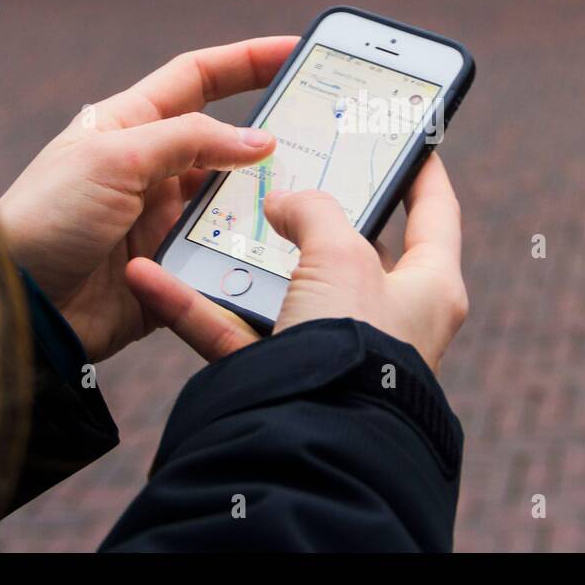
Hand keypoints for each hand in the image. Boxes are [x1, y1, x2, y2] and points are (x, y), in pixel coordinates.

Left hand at [0, 36, 297, 361]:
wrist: (18, 307)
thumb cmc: (44, 218)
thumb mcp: (114, 159)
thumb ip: (189, 140)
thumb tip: (259, 139)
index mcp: (129, 125)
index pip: (200, 78)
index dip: (248, 61)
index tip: (295, 51)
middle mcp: (150, 167)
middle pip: (226, 141)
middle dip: (271, 137)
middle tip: (322, 134)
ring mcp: (161, 217)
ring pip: (232, 200)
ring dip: (264, 200)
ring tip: (307, 197)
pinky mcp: (170, 265)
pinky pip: (222, 252)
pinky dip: (248, 250)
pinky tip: (276, 249)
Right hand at [127, 154, 467, 370]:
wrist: (313, 444)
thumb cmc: (352, 341)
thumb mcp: (342, 254)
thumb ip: (315, 211)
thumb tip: (285, 206)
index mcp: (430, 288)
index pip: (435, 213)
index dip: (422, 171)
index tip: (412, 140)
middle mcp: (387, 320)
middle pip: (349, 250)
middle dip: (313, 214)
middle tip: (289, 172)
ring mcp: (332, 349)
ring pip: (280, 291)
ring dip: (238, 261)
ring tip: (206, 218)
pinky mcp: (280, 378)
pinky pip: (232, 333)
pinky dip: (192, 306)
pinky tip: (149, 275)